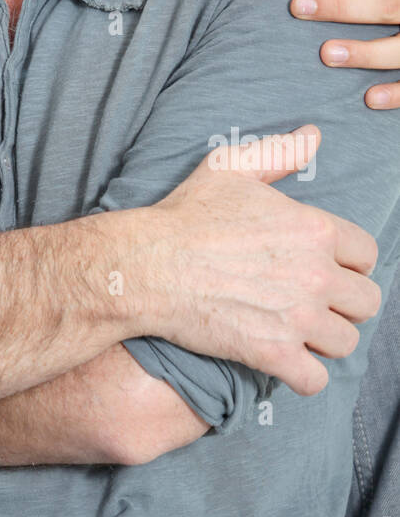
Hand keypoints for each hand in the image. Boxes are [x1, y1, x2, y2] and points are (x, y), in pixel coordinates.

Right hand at [129, 126, 380, 395]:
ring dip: (327, 340)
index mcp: (314, 228)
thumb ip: (278, 153)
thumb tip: (314, 136)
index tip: (328, 265)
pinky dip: (304, 376)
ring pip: (346, 342)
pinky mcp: (274, 354)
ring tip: (302, 331)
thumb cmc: (185, 214)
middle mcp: (316, 274)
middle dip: (346, 302)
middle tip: (317, 301)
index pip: (368, 253)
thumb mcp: (229, 167)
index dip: (349, 260)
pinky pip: (316, 381)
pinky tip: (287, 361)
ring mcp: (297, 318)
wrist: (148, 265)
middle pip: (367, 301)